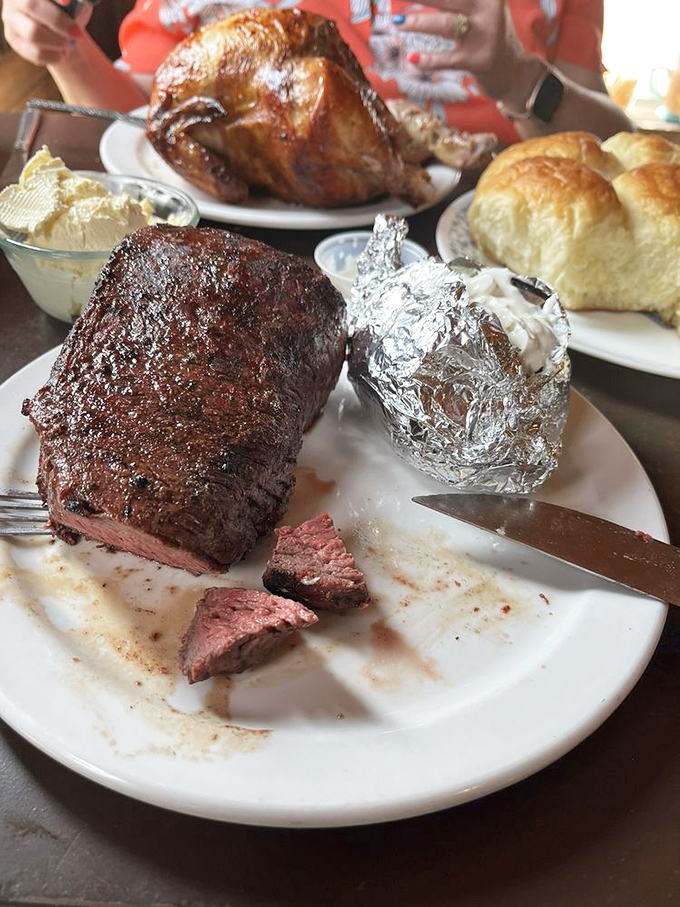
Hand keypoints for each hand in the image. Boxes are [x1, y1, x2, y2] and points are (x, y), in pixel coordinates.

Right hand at [2, 0, 91, 66]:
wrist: (60, 31)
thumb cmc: (68, 10)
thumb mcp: (75, 2)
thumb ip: (75, 2)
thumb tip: (76, 5)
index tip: (68, 3)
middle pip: (31, 6)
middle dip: (57, 21)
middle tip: (77, 32)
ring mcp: (11, 18)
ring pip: (33, 33)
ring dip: (57, 41)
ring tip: (68, 44)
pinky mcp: (13, 39)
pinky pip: (35, 52)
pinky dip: (54, 56)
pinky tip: (62, 54)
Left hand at [393, 0, 543, 107]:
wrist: (515, 72)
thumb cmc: (489, 36)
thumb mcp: (482, 9)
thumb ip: (459, 1)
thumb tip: (429, 1)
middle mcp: (487, 9)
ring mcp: (483, 35)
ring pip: (444, 25)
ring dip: (417, 22)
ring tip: (398, 22)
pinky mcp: (478, 60)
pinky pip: (446, 60)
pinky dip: (427, 60)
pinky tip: (412, 58)